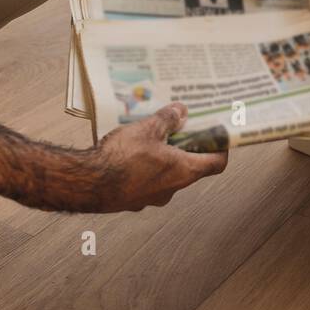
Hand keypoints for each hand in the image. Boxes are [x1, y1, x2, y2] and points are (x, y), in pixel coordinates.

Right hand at [89, 104, 227, 211]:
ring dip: (164, 157)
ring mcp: (153, 196)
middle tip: (182, 129)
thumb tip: (180, 111)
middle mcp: (172, 188)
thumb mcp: (148, 129)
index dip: (221, 149)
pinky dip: (145, 167)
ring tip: (153, 137)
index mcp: (184, 171)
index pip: (216, 164)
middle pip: (191, 167)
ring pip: (167, 174)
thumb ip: (167, 119)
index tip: (218, 136)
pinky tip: (131, 152)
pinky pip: (147, 180)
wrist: (88, 184)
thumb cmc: (121, 159)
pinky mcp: (134, 199)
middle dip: (187, 147)